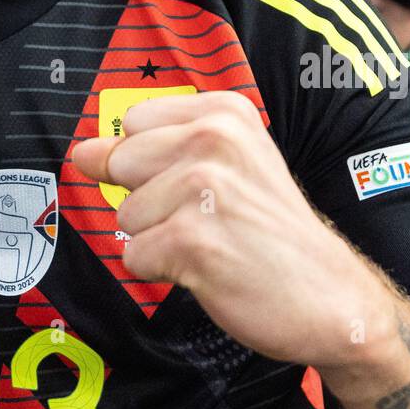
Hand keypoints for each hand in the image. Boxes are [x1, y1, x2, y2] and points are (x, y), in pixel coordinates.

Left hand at [71, 93, 384, 368]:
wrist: (330, 296)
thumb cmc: (270, 231)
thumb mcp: (225, 168)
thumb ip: (150, 151)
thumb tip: (79, 152)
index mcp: (224, 112)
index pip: (135, 123)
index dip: (151, 163)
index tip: (196, 186)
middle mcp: (214, 139)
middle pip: (121, 164)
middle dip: (148, 201)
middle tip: (207, 219)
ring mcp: (203, 188)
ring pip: (125, 215)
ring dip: (158, 240)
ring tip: (213, 243)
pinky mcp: (192, 240)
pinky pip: (135, 256)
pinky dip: (163, 272)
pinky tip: (209, 269)